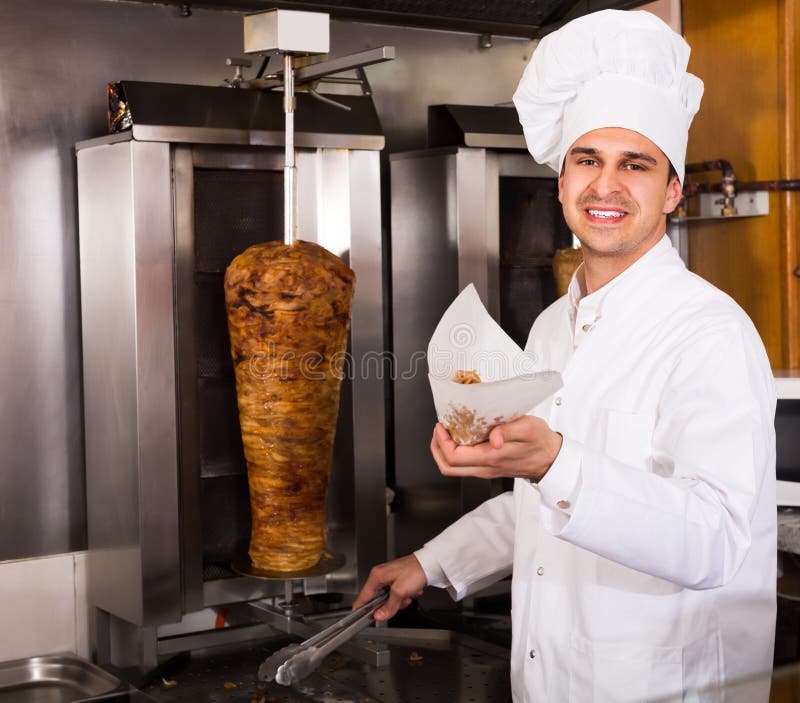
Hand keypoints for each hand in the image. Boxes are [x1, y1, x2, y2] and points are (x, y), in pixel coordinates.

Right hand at [352, 554, 426, 621]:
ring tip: (408, 595)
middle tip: (400, 602)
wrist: (429, 564)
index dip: (361, 607)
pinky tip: (411, 591)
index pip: (364, 595)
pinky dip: (404, 595)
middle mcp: (381, 575)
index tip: (358, 617)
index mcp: (377, 576)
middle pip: (378, 599)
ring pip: (388, 598)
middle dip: (390, 604)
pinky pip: (396, 593)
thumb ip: (388, 606)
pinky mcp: (396, 579)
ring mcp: (389, 577)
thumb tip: (379, 616)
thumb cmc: (415, 571)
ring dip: (400, 600)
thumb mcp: (400, 592)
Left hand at [430, 416, 562, 482]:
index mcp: (491, 458)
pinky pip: (463, 465)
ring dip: (444, 450)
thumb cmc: (540, 442)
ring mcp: (485, 470)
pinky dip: (455, 451)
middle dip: (437, 447)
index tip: (442, 425)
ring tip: (446, 432)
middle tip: (439, 430)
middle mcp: (485, 468)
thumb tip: (493, 438)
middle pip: (447, 467)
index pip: (454, 457)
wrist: (552, 459)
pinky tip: (461, 436)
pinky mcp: (488, 468)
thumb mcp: (527, 429)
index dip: (442, 441)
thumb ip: (508, 431)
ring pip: (453, 468)